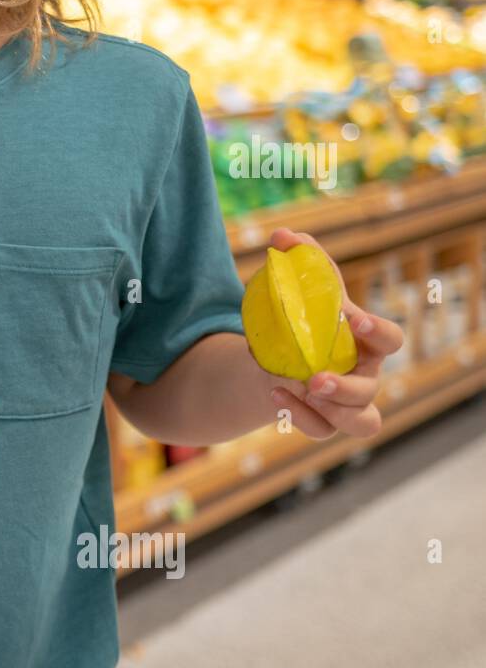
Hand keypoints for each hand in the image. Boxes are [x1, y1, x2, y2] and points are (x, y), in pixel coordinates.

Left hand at [263, 227, 404, 440]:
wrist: (276, 360)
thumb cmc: (304, 322)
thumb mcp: (302, 290)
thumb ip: (299, 261)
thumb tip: (281, 236)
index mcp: (366, 342)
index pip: (391, 340)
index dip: (377, 331)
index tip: (351, 318)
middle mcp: (364, 376)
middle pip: (371, 390)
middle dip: (346, 387)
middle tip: (314, 378)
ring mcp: (347, 404)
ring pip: (362, 422)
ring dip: (333, 411)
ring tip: (301, 389)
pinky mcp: (324, 421)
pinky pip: (323, 431)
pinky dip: (301, 417)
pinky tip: (275, 394)